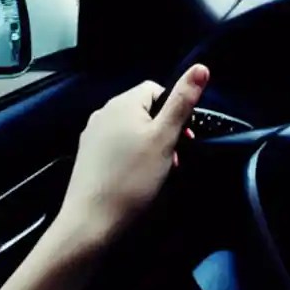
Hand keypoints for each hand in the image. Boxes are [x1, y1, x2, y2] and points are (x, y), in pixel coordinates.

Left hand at [57, 64, 209, 251]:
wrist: (92, 221)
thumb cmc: (133, 178)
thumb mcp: (165, 138)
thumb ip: (183, 102)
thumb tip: (201, 68)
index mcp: (122, 103)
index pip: (156, 90)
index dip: (175, 110)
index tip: (184, 137)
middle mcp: (104, 113)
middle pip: (144, 111)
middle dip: (164, 131)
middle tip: (174, 157)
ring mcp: (93, 135)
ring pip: (132, 130)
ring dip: (151, 145)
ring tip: (158, 170)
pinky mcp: (88, 156)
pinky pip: (118, 146)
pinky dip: (133, 156)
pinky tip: (137, 177)